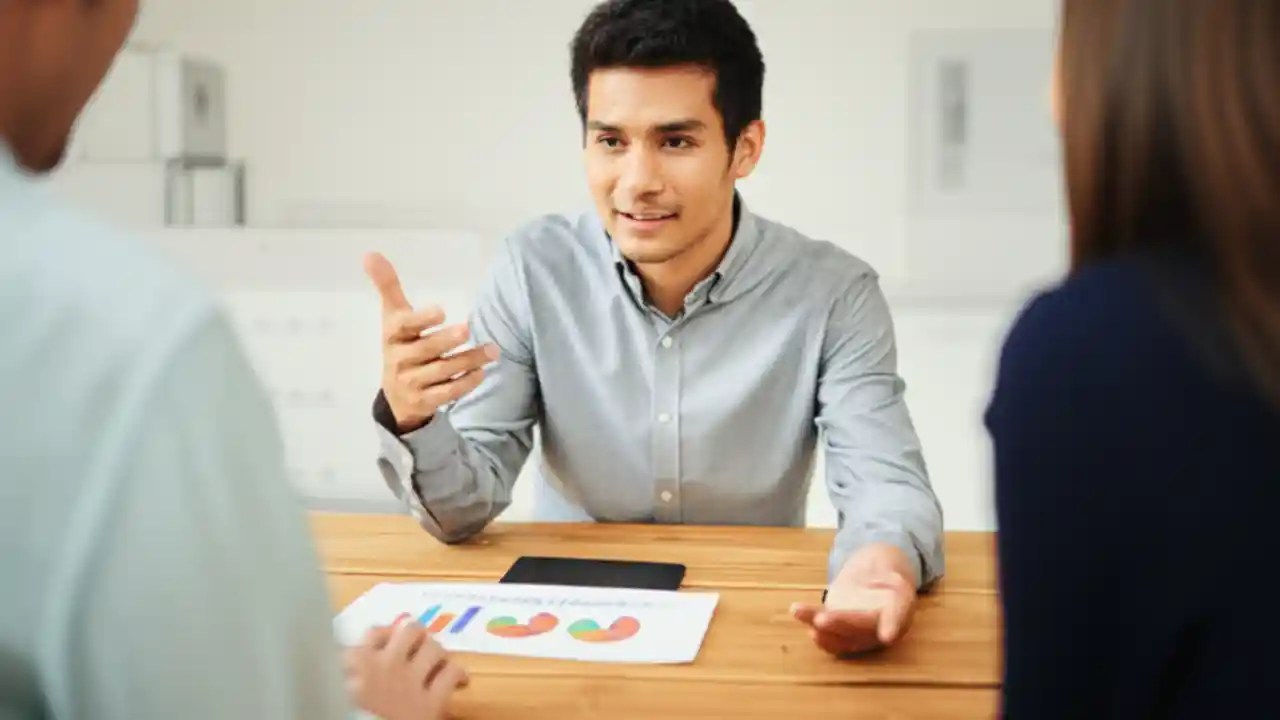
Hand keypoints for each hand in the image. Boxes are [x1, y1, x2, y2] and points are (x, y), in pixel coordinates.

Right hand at [343, 616, 469, 719]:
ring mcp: (410, 682)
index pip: (373, 633)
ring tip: (437, 663)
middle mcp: (384, 665)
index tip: (388, 641)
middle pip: (409, 629)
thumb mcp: (343, 691)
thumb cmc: (355, 715)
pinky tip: (459, 680)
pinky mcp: (431, 702)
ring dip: (438, 654)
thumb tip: (368, 651)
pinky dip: (458, 674)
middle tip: (417, 646)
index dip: (384, 635)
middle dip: (416, 636)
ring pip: (433, 648)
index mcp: (356, 664)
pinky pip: (451, 673)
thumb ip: (353, 668)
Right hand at [365, 252, 498, 433]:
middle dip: (447, 340)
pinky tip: (482, 371)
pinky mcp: (425, 401)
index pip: (404, 326)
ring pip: (442, 371)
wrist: (396, 395)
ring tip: (492, 350)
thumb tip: (370, 254)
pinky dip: (465, 382)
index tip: (440, 311)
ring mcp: (411, 383)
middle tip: (468, 329)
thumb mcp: (393, 317)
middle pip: (426, 350)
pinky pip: (447, 393)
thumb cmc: (401, 345)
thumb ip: (387, 286)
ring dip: (468, 360)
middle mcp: (399, 360)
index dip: (421, 319)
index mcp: (393, 335)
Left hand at [790, 543, 917, 655]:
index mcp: (900, 610)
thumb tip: (884, 561)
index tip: (887, 637)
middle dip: (841, 624)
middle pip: (862, 628)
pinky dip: (812, 625)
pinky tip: (798, 612)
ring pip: (842, 636)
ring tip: (803, 615)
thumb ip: (888, 568)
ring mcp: (858, 634)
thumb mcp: (893, 568)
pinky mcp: (838, 630)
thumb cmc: (886, 573)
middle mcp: (881, 629)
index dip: (892, 625)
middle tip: (821, 620)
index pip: (898, 616)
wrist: (874, 581)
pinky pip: (827, 633)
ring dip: (822, 629)